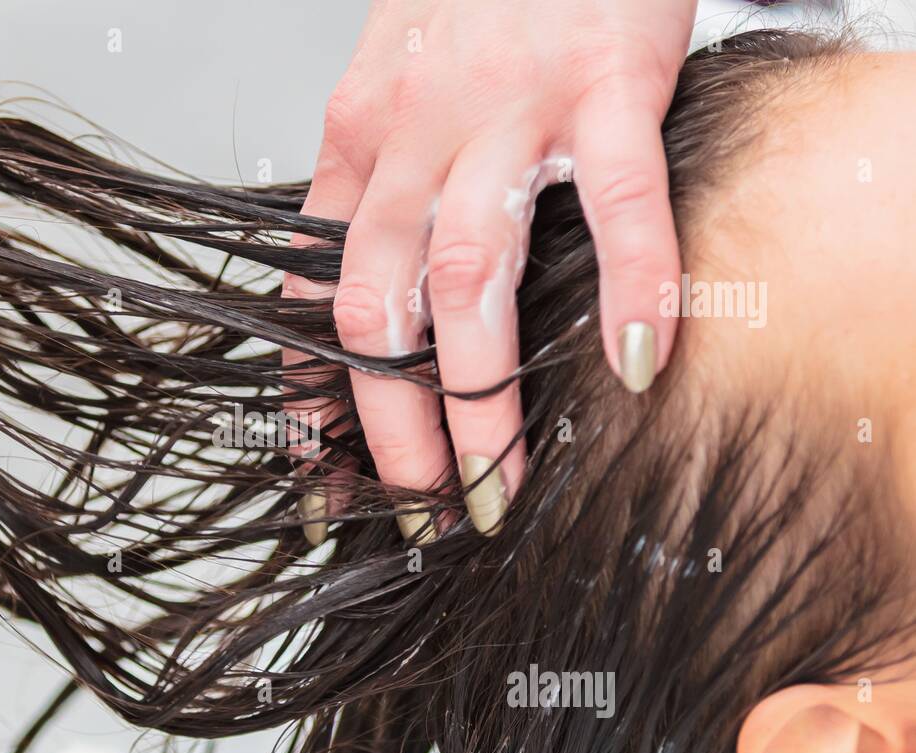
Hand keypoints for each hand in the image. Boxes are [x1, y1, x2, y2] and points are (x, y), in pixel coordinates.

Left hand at [287, 0, 695, 543]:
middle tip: (421, 509)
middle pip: (378, 305)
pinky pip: (617, 204)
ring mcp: (509, 112)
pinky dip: (630, 290)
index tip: (320, 485)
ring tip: (497, 482)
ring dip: (480, 395)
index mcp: (356, 145)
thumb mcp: (393, 96)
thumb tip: (369, 314)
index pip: (309, 296)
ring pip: (471, 277)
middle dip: (392, 427)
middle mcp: (413, 135)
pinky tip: (637, 364)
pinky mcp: (607, 84)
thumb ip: (377, 196)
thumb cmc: (475, 4)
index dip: (311, 401)